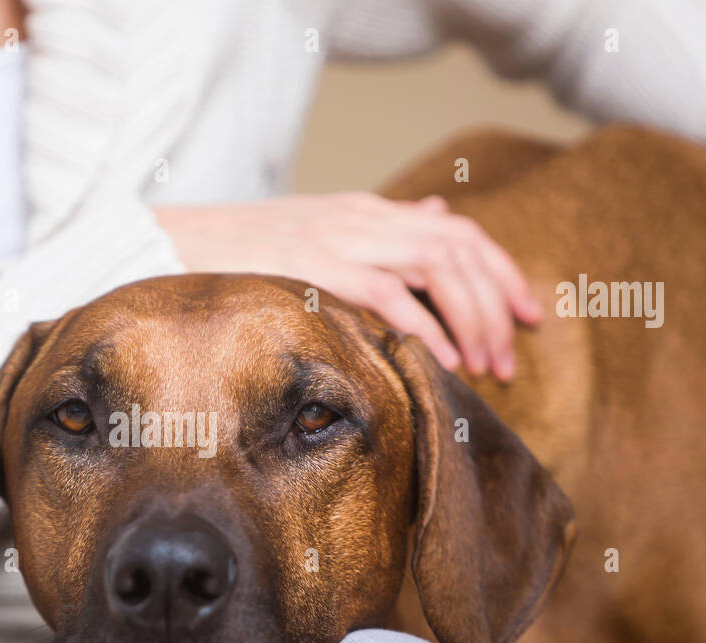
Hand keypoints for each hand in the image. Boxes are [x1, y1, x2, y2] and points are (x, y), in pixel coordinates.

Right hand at [153, 193, 542, 379]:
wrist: (176, 243)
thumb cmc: (245, 253)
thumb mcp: (322, 230)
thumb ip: (384, 229)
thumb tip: (440, 215)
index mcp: (369, 212)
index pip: (459, 230)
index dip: (502, 273)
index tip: (528, 317)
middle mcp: (366, 220)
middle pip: (461, 249)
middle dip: (498, 304)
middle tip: (512, 358)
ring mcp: (344, 240)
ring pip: (439, 267)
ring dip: (472, 319)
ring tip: (486, 367)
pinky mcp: (319, 267)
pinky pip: (389, 295)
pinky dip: (424, 328)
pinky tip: (441, 362)